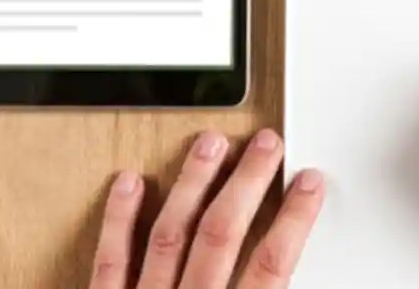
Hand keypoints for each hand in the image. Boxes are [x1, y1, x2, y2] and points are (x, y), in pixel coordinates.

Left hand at [87, 128, 323, 288]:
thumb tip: (301, 278)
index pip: (271, 266)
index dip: (294, 220)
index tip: (308, 184)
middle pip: (221, 235)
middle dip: (247, 182)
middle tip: (265, 145)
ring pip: (171, 234)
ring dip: (192, 183)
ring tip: (209, 143)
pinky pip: (111, 261)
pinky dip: (119, 220)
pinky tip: (130, 183)